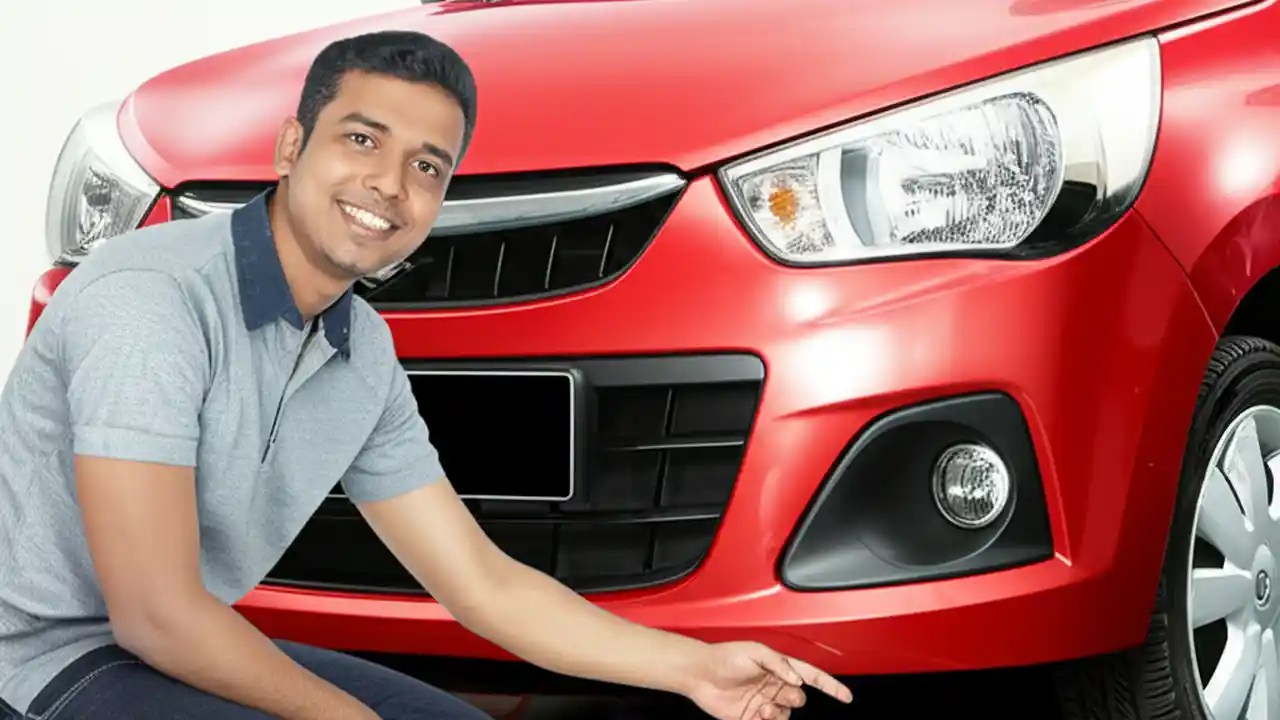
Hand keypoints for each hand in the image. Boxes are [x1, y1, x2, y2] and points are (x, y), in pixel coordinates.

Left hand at [684, 641, 852, 718]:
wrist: (700, 673)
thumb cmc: (725, 656)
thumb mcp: (755, 651)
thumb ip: (779, 663)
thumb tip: (797, 678)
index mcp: (779, 667)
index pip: (811, 676)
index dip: (831, 686)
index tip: (846, 696)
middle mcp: (774, 685)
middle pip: (799, 698)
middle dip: (794, 699)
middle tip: (780, 694)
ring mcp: (763, 702)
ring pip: (785, 714)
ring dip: (778, 713)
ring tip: (762, 707)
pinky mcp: (751, 717)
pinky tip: (756, 714)